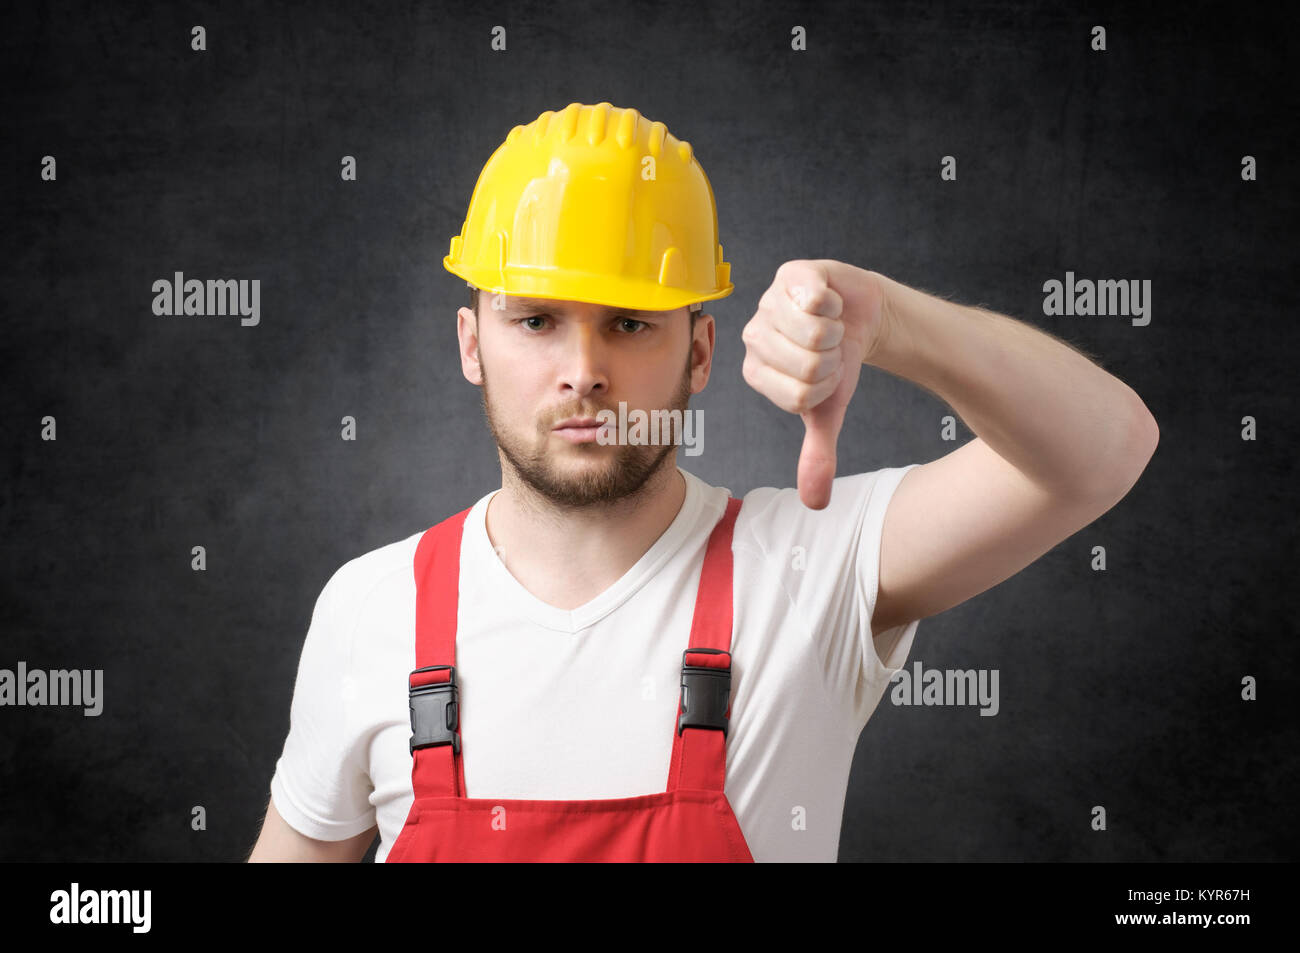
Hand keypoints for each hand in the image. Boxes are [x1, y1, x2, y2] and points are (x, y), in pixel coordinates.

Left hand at [740, 260, 888, 508]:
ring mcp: (770, 302)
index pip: (798, 395)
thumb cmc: (837, 363)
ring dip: (836, 332)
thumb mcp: (829, 410)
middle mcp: (754, 336)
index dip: (826, 387)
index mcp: (756, 371)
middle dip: (833, 360)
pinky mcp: (792, 274)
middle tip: (830, 349)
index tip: (825, 375)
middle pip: (807, 364)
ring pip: (813, 332)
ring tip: (830, 326)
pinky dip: (836, 304)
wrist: (859, 318)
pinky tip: (830, 302)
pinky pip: (817, 298)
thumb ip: (818, 454)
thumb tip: (816, 503)